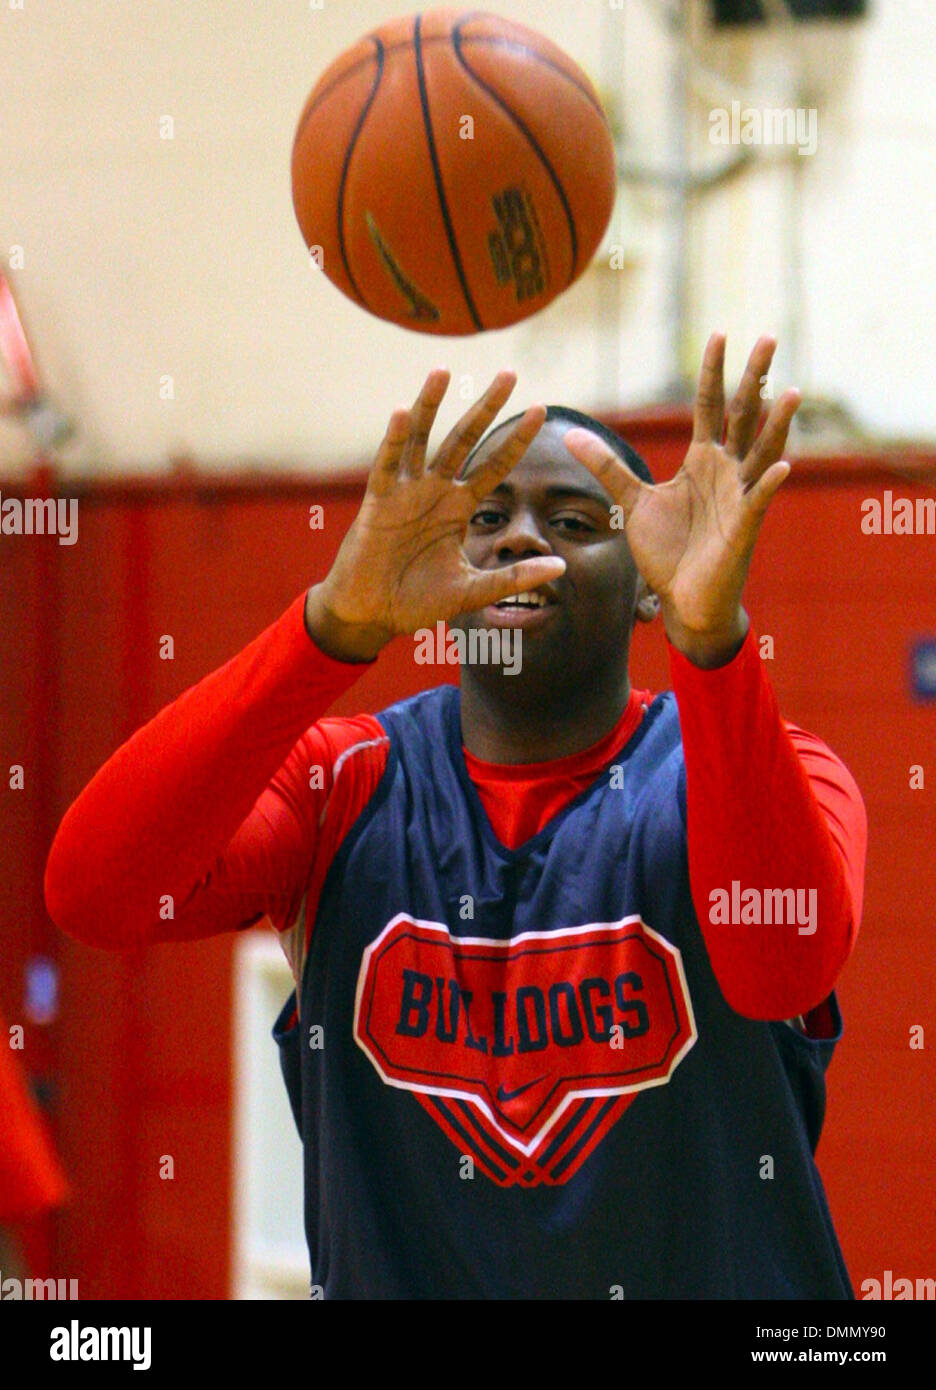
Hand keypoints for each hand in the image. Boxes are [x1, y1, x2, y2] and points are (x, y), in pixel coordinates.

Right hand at [305, 369, 565, 661]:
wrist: (372, 615)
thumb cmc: (417, 601)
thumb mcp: (473, 590)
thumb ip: (514, 577)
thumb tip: (560, 566)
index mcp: (459, 508)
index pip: (495, 465)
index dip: (517, 439)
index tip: (541, 409)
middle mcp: (435, 491)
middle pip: (464, 439)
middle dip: (486, 407)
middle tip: (510, 373)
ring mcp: (406, 492)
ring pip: (422, 440)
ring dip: (430, 405)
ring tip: (443, 370)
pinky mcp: (379, 502)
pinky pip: (388, 465)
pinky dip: (395, 439)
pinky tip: (403, 412)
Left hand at [562, 333, 800, 666]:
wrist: (683, 600)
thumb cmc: (666, 551)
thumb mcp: (631, 501)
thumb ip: (606, 466)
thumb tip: (568, 434)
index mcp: (701, 460)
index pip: (709, 405)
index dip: (713, 372)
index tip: (718, 334)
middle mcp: (726, 471)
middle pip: (743, 415)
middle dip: (754, 377)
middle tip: (769, 336)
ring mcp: (738, 497)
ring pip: (761, 452)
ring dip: (777, 424)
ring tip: (790, 391)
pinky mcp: (743, 528)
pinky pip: (758, 501)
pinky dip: (768, 484)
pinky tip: (783, 466)